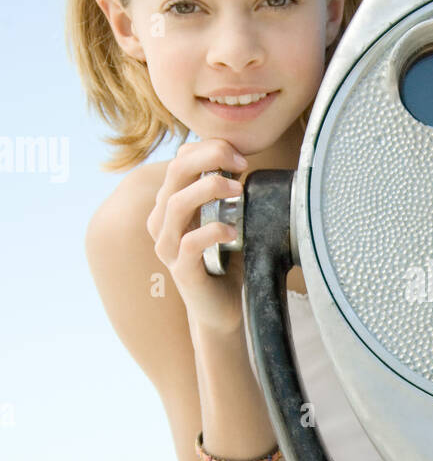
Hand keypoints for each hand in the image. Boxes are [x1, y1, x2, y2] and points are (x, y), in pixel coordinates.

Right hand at [145, 138, 249, 335]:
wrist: (222, 310)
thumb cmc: (227, 262)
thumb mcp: (228, 219)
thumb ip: (227, 194)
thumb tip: (241, 160)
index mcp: (170, 205)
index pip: (179, 161)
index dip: (207, 150)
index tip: (239, 155)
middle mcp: (162, 222)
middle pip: (174, 174)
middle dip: (208, 159)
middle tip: (240, 163)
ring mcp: (167, 248)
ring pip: (176, 204)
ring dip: (209, 189)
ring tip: (238, 191)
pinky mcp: (180, 271)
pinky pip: (188, 244)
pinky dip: (212, 231)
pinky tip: (233, 231)